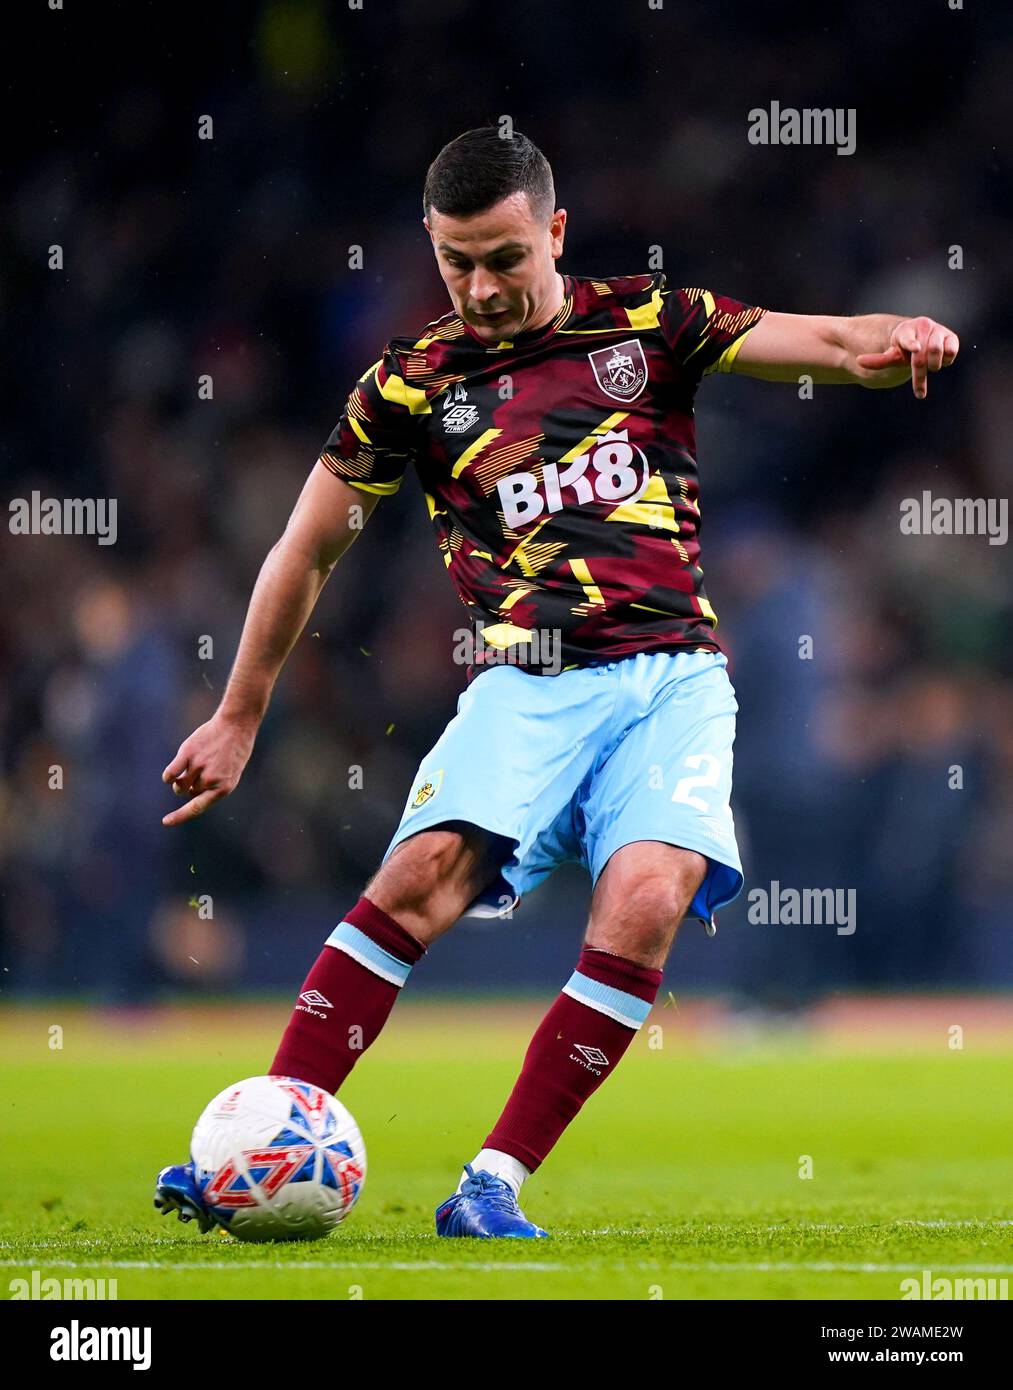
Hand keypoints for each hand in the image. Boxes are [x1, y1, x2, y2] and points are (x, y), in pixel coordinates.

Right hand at [161, 710, 257, 825]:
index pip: (197, 807)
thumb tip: (187, 793)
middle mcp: (210, 779)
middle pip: (189, 792)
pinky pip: (170, 773)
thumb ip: (211, 786)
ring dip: (181, 780)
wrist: (236, 726)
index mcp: (224, 788)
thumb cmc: (234, 751)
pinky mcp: (188, 753)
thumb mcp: (230, 774)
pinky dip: (168, 776)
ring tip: (193, 767)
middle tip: (202, 771)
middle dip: (191, 786)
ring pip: (179, 784)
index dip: (180, 816)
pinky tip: (171, 774)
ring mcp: (199, 766)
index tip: (166, 821)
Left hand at [856, 316, 958, 397]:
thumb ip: (878, 360)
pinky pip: (951, 352)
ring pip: (937, 353)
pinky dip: (947, 360)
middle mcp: (923, 326)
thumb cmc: (902, 350)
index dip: (911, 344)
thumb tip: (858, 361)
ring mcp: (938, 329)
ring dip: (933, 366)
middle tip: (918, 392)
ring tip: (929, 367)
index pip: (907, 339)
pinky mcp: (951, 337)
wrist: (920, 341)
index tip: (915, 349)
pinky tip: (941, 360)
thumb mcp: (890, 356)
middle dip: (919, 376)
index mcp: (905, 330)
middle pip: (921, 356)